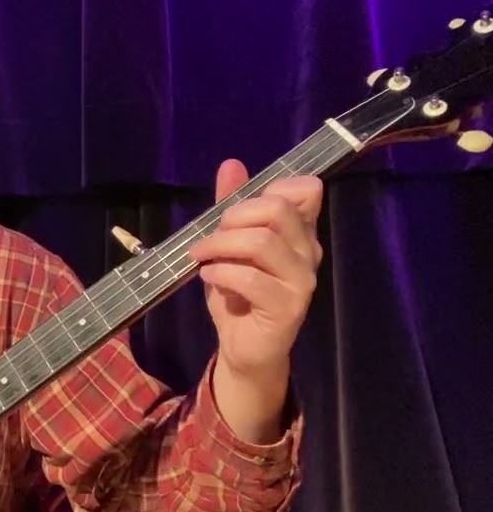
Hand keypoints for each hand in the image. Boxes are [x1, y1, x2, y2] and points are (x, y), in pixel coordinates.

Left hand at [188, 159, 323, 378]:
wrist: (245, 347)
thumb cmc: (238, 293)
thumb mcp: (229, 246)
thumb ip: (230, 207)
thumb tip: (231, 164)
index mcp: (300, 231)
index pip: (306, 189)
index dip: (268, 189)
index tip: (235, 211)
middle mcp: (308, 251)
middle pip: (277, 209)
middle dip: (233, 216)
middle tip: (210, 238)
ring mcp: (302, 280)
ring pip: (262, 241)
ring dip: (221, 245)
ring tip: (202, 257)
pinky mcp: (288, 306)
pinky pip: (251, 278)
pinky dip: (221, 273)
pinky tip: (209, 277)